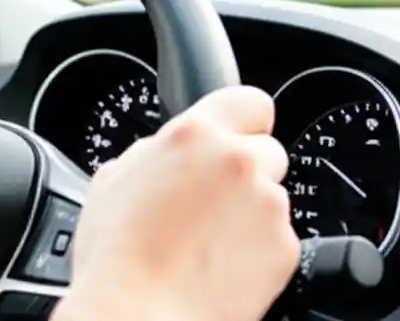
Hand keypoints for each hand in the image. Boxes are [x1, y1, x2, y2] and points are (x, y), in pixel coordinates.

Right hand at [55, 86, 298, 320]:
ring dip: (249, 213)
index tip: (235, 135)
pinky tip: (219, 266)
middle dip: (244, 172)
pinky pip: (277, 238)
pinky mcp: (286, 247)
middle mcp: (239, 162)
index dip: (241, 121)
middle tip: (209, 203)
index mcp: (195, 136)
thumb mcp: (113, 180)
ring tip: (206, 243)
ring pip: (271, 196)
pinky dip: (256, 250)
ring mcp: (268, 205)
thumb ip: (154, 153)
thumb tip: (167, 153)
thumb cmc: (118, 257)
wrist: (140, 316)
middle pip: (265, 150)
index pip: (249, 100)